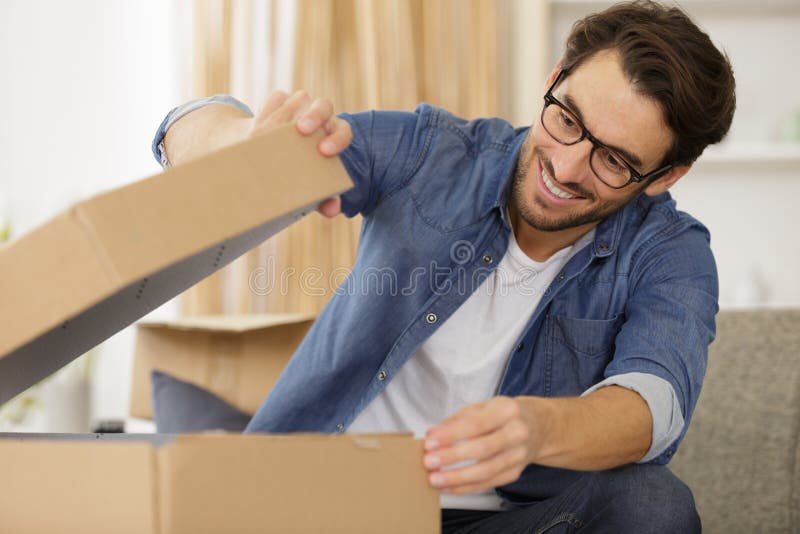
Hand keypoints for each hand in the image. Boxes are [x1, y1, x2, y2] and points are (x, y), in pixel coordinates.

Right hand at [250, 90, 350, 217]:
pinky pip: (278, 98)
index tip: (324, 152)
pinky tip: (259, 125)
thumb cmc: (300, 175)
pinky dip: (270, 107)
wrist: (272, 160)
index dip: (337, 139)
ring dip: (288, 111)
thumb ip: (325, 198)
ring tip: (270, 130)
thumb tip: (332, 210)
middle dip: (315, 116)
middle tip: (302, 130)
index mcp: (333, 136)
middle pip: (324, 106)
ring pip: (300, 99)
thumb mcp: (312, 188)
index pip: (344, 131)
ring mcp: (300, 107)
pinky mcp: (279, 102)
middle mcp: (321, 118)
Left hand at [423, 397, 534, 494]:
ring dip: (457, 478)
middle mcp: (517, 433)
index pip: (476, 425)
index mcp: (507, 410)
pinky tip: (448, 487)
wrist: (538, 426)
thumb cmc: (504, 414)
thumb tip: (433, 433)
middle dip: (452, 458)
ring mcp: (518, 456)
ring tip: (435, 479)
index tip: (430, 442)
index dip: (451, 435)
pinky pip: (488, 483)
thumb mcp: (484, 406)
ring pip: (486, 472)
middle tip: (429, 462)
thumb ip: (458, 419)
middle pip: (482, 450)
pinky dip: (466, 487)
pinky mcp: (515, 473)